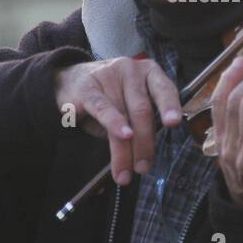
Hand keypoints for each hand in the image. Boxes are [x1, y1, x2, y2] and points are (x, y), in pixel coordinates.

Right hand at [54, 57, 180, 186]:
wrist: (69, 82)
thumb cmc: (108, 98)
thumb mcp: (131, 105)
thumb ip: (144, 122)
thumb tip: (148, 154)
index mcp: (149, 72)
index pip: (164, 89)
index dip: (170, 106)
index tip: (173, 123)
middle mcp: (131, 70)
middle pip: (142, 110)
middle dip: (144, 143)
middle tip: (142, 168)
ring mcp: (108, 75)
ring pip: (123, 115)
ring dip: (125, 149)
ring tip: (125, 172)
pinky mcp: (87, 87)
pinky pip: (103, 108)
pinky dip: (115, 123)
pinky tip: (123, 136)